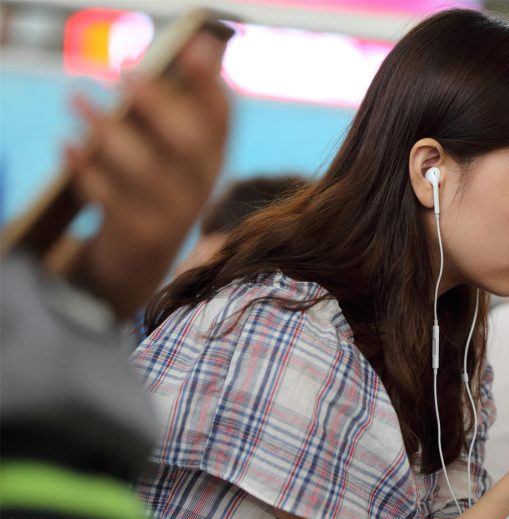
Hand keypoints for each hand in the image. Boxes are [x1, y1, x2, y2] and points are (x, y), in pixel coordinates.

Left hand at [62, 33, 229, 318]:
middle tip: (127, 75)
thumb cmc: (148, 187)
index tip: (191, 48)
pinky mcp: (141, 234)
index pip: (222, 118)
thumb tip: (189, 49)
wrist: (140, 261)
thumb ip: (171, 105)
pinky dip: (87, 172)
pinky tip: (68, 147)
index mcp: (211, 157)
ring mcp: (174, 212)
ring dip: (109, 132)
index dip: (210, 83)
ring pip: (147, 170)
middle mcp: (200, 184)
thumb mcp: (166, 149)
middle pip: (190, 144)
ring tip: (76, 101)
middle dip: (161, 107)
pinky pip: (113, 199)